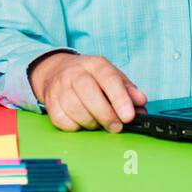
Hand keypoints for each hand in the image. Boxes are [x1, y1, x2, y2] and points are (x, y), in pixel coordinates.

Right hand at [30, 52, 146, 132]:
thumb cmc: (90, 78)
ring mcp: (59, 87)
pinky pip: (62, 120)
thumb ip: (128, 89)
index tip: (129, 116)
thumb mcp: (111, 77)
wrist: (55, 71)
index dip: (120, 98)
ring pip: (75, 109)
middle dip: (106, 114)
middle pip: (89, 93)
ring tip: (98, 123)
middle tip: (116, 127)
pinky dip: (75, 126)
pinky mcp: (50, 103)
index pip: (108, 78)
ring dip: (91, 122)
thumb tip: (141, 102)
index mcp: (94, 64)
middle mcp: (74, 73)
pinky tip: (82, 122)